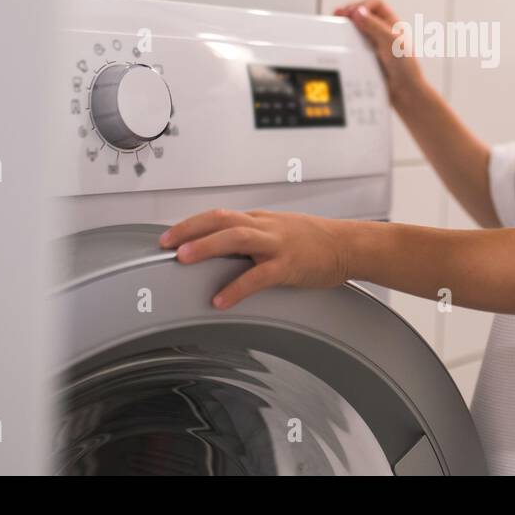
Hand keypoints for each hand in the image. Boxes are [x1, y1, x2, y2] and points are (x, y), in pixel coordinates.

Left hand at [158, 209, 354, 308]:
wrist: (348, 245)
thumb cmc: (315, 240)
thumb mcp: (279, 232)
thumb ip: (252, 238)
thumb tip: (224, 249)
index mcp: (260, 220)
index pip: (219, 215)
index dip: (191, 223)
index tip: (169, 235)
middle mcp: (265, 227)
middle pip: (222, 219)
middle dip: (190, 229)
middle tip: (166, 243)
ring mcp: (277, 244)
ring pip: (237, 237)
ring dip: (207, 246)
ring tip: (184, 258)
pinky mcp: (289, 265)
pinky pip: (258, 275)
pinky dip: (236, 287)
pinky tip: (221, 299)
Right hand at [332, 0, 425, 107]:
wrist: (404, 92)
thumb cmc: (406, 68)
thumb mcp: (390, 42)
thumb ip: (374, 26)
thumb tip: (358, 12)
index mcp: (392, 23)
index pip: (375, 3)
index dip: (362, 4)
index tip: (352, 13)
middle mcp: (382, 31)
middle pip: (362, 13)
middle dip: (349, 12)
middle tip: (338, 16)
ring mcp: (373, 43)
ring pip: (355, 28)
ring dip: (346, 25)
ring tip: (337, 25)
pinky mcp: (365, 55)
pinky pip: (352, 43)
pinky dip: (345, 39)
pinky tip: (341, 41)